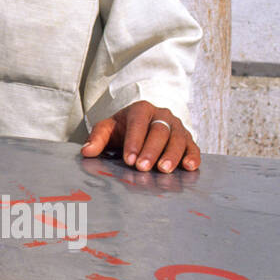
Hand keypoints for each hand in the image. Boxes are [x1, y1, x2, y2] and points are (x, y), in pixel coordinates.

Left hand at [81, 101, 199, 172]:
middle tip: (143, 168)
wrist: (143, 124)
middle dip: (150, 150)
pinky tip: (189, 166)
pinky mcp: (188, 138)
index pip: (138, 124)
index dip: (134, 142)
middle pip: (159, 131)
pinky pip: (193, 146)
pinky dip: (192, 156)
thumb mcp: (108, 128)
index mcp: (141, 109)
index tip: (129, 160)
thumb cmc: (123, 128)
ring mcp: (177, 126)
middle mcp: (162, 115)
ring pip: (177, 139)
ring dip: (171, 155)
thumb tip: (86, 151)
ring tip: (164, 169)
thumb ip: (97, 138)